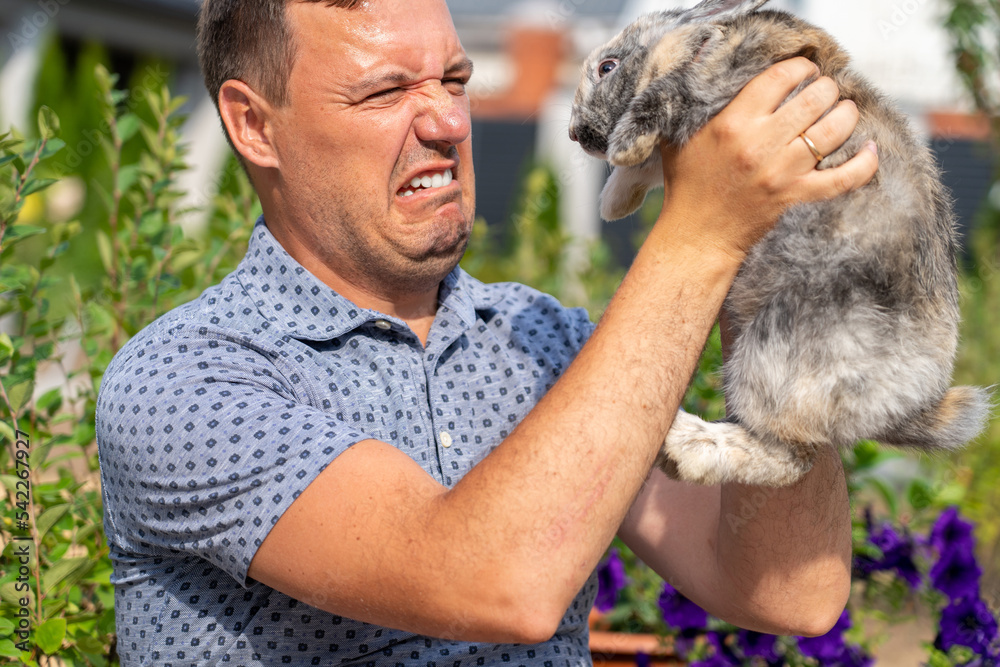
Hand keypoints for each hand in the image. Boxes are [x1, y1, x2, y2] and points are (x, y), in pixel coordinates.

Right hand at [657, 57, 878, 261]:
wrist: (696, 235)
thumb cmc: (687, 183)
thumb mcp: (680, 137)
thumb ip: (695, 103)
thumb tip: (711, 70)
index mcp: (732, 123)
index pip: (781, 77)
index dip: (801, 67)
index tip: (804, 71)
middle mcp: (760, 145)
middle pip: (814, 99)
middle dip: (827, 88)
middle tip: (825, 91)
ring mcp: (781, 172)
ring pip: (833, 130)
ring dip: (846, 115)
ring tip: (843, 111)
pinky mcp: (795, 196)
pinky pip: (843, 179)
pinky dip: (863, 164)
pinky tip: (870, 149)